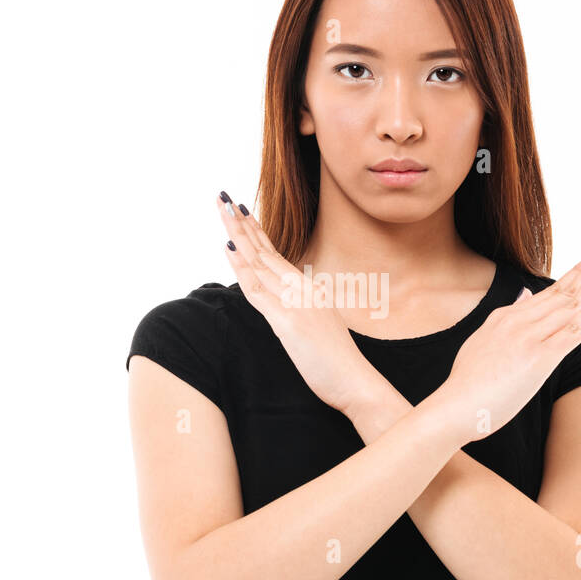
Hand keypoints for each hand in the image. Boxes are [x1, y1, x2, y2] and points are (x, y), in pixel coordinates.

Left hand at [214, 192, 381, 414]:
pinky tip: (230, 247)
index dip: (257, 233)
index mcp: (308, 291)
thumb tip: (287, 309)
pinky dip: (242, 266)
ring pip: (259, 262)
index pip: (276, 256)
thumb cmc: (338, 362)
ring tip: (224, 209)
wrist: (356, 381)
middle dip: (242, 223)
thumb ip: (303, 314)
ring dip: (239, 234)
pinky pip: (258, 289)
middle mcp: (301, 290)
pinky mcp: (288, 321)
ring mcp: (295, 303)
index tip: (242, 212)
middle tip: (224, 198)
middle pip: (265, 251)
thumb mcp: (319, 329)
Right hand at [435, 242, 580, 443]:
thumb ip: (506, 317)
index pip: (547, 293)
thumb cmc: (467, 382)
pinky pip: (572, 330)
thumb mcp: (483, 340)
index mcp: (503, 317)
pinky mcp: (539, 358)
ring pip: (570, 304)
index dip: (572, 276)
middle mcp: (518, 321)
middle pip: (562, 291)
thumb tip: (523, 294)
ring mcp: (529, 337)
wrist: (455, 405)